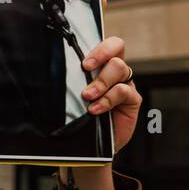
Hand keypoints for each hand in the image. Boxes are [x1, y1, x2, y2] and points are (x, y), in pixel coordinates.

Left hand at [79, 35, 140, 152]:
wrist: (93, 144)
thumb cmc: (81, 116)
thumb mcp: (74, 96)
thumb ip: (72, 82)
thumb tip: (56, 72)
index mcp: (102, 66)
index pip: (109, 45)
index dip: (100, 48)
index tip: (85, 63)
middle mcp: (116, 72)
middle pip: (117, 51)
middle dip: (101, 57)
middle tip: (86, 69)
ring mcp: (125, 85)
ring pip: (120, 68)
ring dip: (101, 81)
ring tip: (88, 96)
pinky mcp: (132, 100)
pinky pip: (124, 91)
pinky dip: (107, 99)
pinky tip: (96, 109)